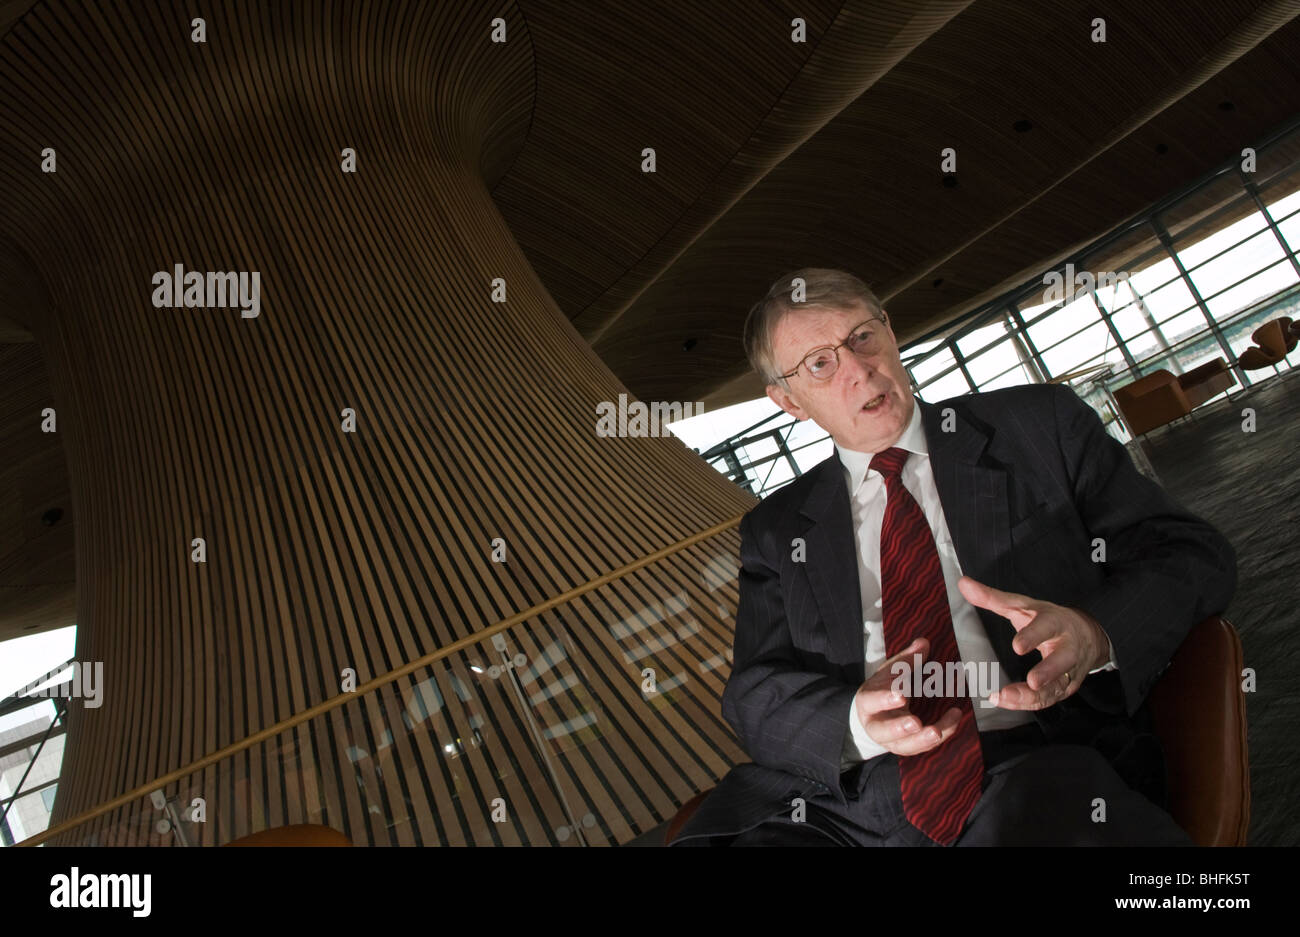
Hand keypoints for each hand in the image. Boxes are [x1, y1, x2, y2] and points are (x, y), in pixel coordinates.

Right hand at [853, 637, 963, 754]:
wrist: (874, 714)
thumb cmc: (883, 689)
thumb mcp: (889, 672)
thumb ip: (906, 660)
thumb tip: (924, 642)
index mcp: (867, 702)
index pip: (872, 701)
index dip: (885, 700)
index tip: (901, 696)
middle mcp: (876, 726)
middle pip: (884, 731)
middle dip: (900, 728)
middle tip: (916, 723)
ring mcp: (891, 741)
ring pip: (904, 746)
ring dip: (922, 740)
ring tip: (937, 732)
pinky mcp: (907, 747)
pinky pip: (922, 746)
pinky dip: (939, 735)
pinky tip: (952, 722)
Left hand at [957, 576, 1108, 709]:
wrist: (1087, 635)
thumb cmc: (1047, 619)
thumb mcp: (1023, 605)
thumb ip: (993, 598)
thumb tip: (963, 583)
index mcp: (1055, 622)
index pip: (1046, 627)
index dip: (1033, 636)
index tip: (1017, 646)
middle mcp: (1067, 647)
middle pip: (1062, 660)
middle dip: (1049, 671)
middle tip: (1032, 682)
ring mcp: (1070, 670)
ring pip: (1057, 686)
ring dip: (1034, 696)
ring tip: (1008, 698)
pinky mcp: (1067, 687)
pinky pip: (1050, 699)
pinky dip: (1030, 703)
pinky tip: (1008, 702)